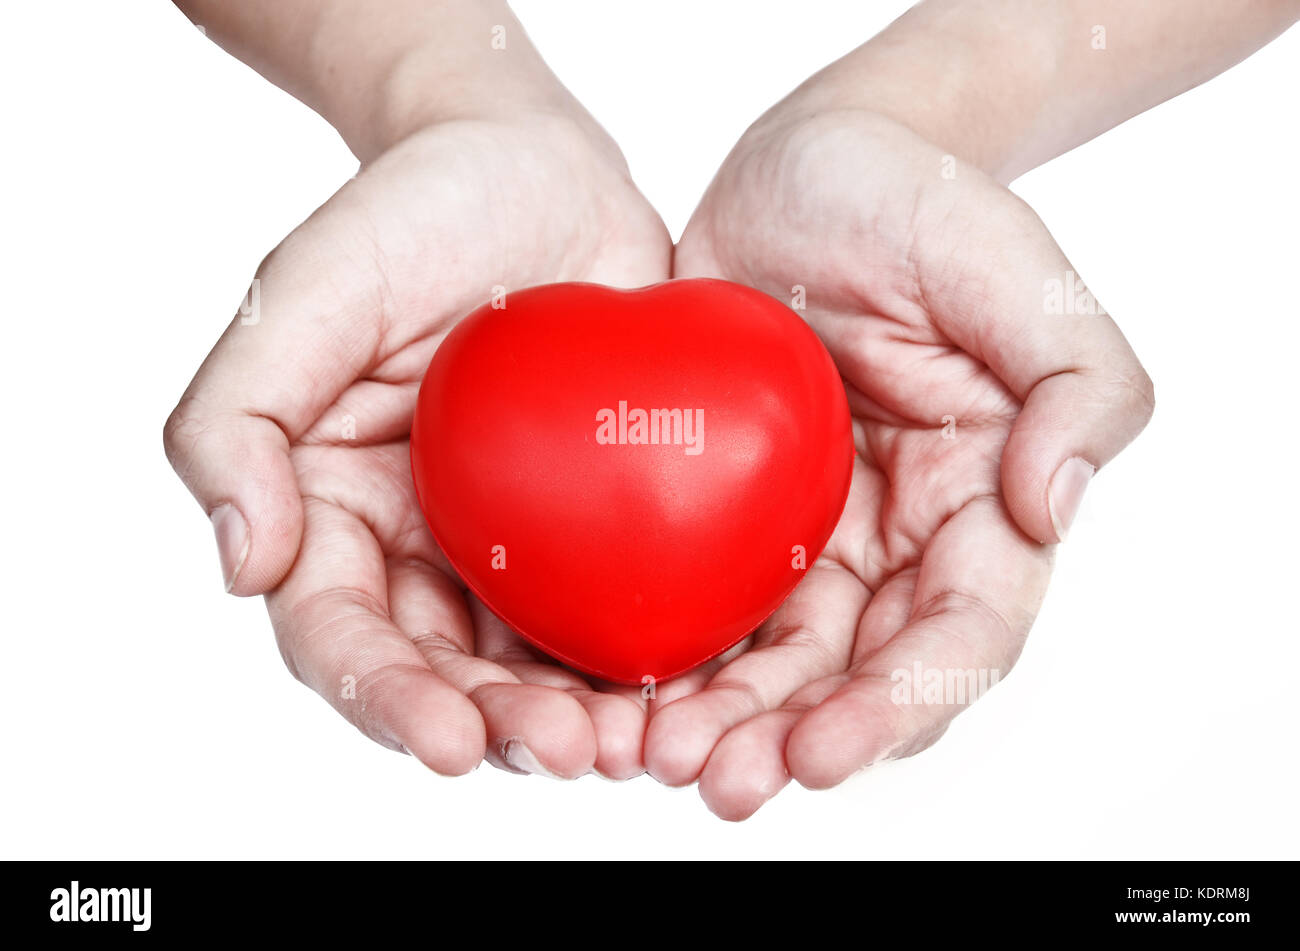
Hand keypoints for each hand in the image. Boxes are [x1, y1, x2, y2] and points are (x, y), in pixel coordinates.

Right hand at [165, 109, 669, 778]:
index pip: (341, 636)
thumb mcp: (302, 296)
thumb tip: (238, 564)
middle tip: (568, 754)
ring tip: (632, 742)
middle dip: (499, 728)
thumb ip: (239, 422)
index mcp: (334, 513)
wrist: (531, 167)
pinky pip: (620, 599)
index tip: (448, 743)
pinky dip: (648, 652)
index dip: (387, 700)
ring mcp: (518, 539)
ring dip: (579, 717)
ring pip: (538, 662)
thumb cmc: (408, 215)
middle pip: (448, 673)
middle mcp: (423, 546)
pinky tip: (690, 679)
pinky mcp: (601, 518)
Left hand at [650, 107, 1153, 816]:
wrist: (812, 162)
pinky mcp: (726, 505)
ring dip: (723, 719)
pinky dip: (669, 652)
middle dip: (793, 738)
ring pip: (772, 658)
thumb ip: (1079, 389)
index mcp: (980, 505)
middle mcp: (896, 539)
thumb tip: (1051, 509)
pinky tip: (619, 689)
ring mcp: (806, 529)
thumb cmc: (923, 205)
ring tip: (659, 756)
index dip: (899, 706)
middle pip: (854, 674)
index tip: (824, 750)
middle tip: (722, 781)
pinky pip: (700, 596)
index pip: (958, 637)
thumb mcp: (1023, 276)